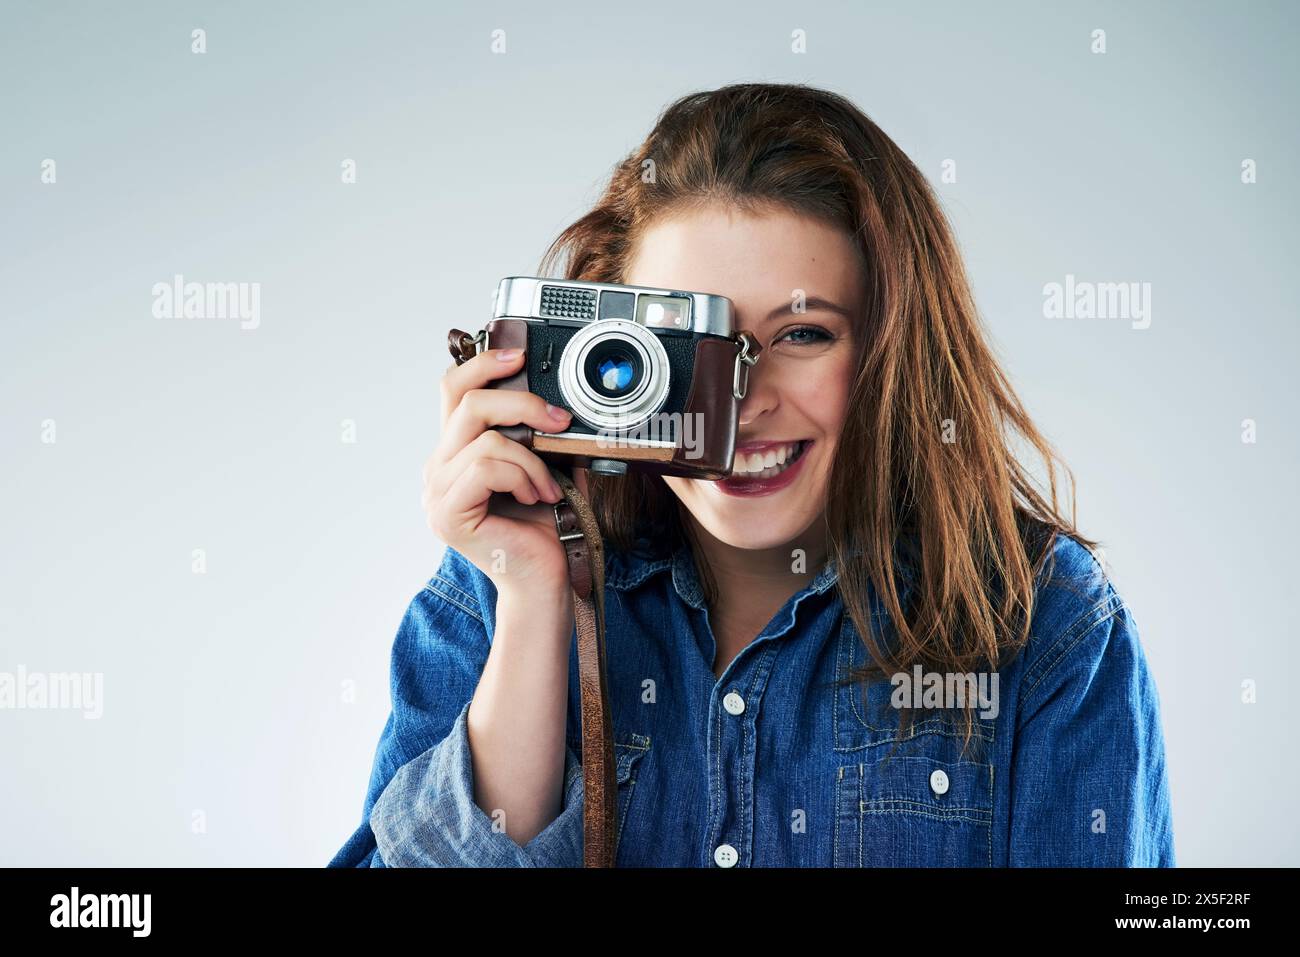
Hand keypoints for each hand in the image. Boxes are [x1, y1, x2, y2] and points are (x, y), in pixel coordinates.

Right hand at [423, 346, 577, 594]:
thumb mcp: (546, 465)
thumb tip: (556, 396)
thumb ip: (538, 432)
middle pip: (464, 402)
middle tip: (558, 420)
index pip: (452, 390)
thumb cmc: (546, 527)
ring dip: (530, 459)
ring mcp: (436, 492)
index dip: (481, 364)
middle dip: (520, 403)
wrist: (545, 579)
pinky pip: (485, 467)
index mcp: (456, 452)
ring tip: (547, 487)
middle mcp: (438, 468)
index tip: (519, 354)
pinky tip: (536, 498)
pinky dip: (522, 476)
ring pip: (483, 438)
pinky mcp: (446, 514)